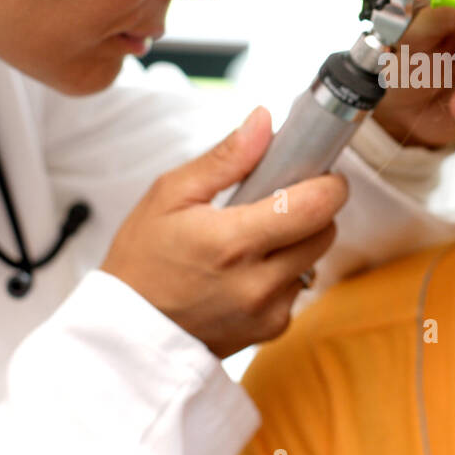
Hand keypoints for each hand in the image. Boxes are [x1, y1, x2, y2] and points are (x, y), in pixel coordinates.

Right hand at [101, 107, 346, 357]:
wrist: (126, 335)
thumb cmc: (142, 259)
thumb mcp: (169, 195)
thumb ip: (225, 158)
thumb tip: (264, 120)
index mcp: (234, 242)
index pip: (317, 206)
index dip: (327, 184)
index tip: (317, 173)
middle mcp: (258, 282)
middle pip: (325, 232)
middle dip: (312, 210)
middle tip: (277, 201)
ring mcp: (268, 311)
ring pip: (314, 260)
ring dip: (297, 243)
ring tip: (253, 239)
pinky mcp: (270, 330)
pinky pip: (296, 289)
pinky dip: (282, 274)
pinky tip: (245, 271)